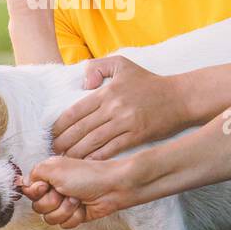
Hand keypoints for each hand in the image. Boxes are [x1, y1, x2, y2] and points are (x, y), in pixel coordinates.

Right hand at [18, 155, 133, 228]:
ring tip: (77, 200)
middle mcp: (53, 189)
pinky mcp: (74, 216)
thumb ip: (33, 174)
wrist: (112, 188)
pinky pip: (64, 225)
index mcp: (47, 176)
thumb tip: (22, 184)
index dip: (36, 192)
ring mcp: (63, 204)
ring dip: (64, 210)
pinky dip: (74, 217)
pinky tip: (83, 208)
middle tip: (66, 192)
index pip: (28, 191)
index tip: (46, 187)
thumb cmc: (85, 175)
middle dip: (52, 202)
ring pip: (50, 219)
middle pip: (38, 208)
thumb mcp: (54, 168)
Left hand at [51, 57, 186, 158]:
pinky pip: (112, 150)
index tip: (51, 135)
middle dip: (63, 143)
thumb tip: (83, 83)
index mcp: (107, 92)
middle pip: (81, 129)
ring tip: (65, 160)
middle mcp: (114, 107)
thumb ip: (98, 67)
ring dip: (76, 153)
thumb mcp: (122, 65)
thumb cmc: (148, 81)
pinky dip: (96, 159)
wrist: (179, 97)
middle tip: (53, 152)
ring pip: (93, 141)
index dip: (60, 126)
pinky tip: (86, 165)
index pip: (75, 111)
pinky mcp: (137, 136)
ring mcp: (126, 123)